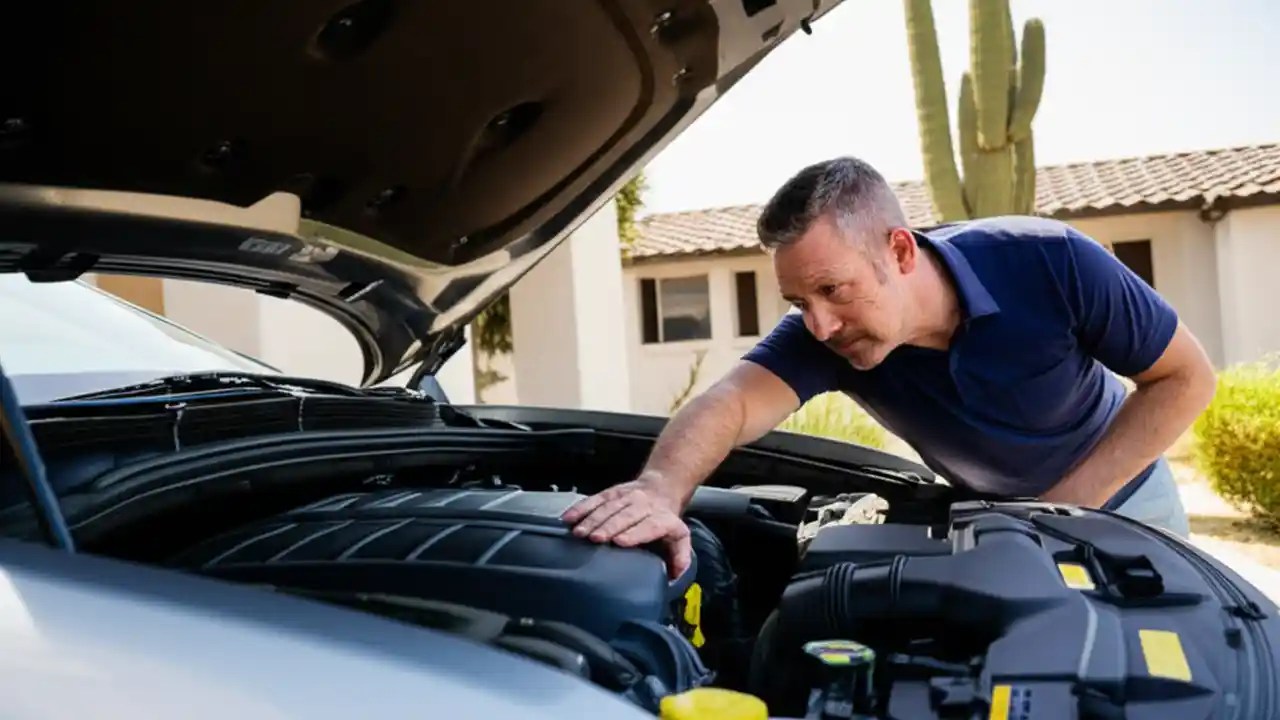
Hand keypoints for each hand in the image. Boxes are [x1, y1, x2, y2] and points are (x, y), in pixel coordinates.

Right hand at [561, 475, 692, 579]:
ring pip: (609, 506)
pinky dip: (581, 508)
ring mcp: (626, 497)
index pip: (649, 525)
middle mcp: (644, 505)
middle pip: (626, 515)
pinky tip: (569, 518)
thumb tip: (674, 576)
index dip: (635, 533)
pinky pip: (595, 499)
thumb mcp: (679, 538)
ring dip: (592, 518)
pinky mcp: (612, 492)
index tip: (620, 541)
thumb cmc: (665, 520)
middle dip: (609, 526)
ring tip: (579, 532)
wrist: (661, 487)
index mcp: (662, 519)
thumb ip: (680, 558)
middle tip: (595, 538)